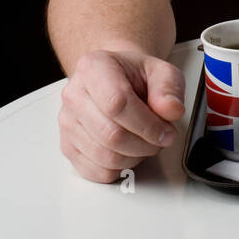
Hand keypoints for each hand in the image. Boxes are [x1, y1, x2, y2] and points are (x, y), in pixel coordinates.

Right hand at [58, 49, 185, 184]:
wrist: (115, 79)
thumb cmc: (134, 76)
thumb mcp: (161, 71)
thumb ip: (170, 87)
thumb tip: (172, 110)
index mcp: (94, 67)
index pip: (116, 103)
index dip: (146, 124)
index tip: (166, 131)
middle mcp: (74, 94)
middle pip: (110, 134)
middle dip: (145, 143)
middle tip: (161, 138)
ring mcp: (67, 122)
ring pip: (104, 157)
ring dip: (135, 157)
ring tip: (146, 142)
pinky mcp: (67, 146)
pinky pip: (95, 171)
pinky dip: (119, 169)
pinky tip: (129, 151)